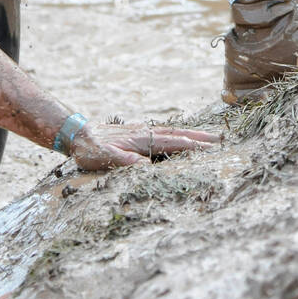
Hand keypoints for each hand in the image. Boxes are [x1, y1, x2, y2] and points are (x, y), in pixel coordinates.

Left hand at [70, 121, 219, 170]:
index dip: (193, 146)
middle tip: (221, 139)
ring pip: (171, 132)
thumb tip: (146, 167)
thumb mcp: (105, 157)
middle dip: (199, 137)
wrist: (76, 133)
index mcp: (142, 139)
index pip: (173, 142)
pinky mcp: (136, 133)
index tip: (212, 149)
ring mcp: (142, 131)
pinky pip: (163, 133)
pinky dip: (177, 134)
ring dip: (191, 134)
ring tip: (207, 137)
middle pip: (178, 133)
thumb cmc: (90, 149)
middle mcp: (145, 132)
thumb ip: (125, 161)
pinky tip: (179, 137)